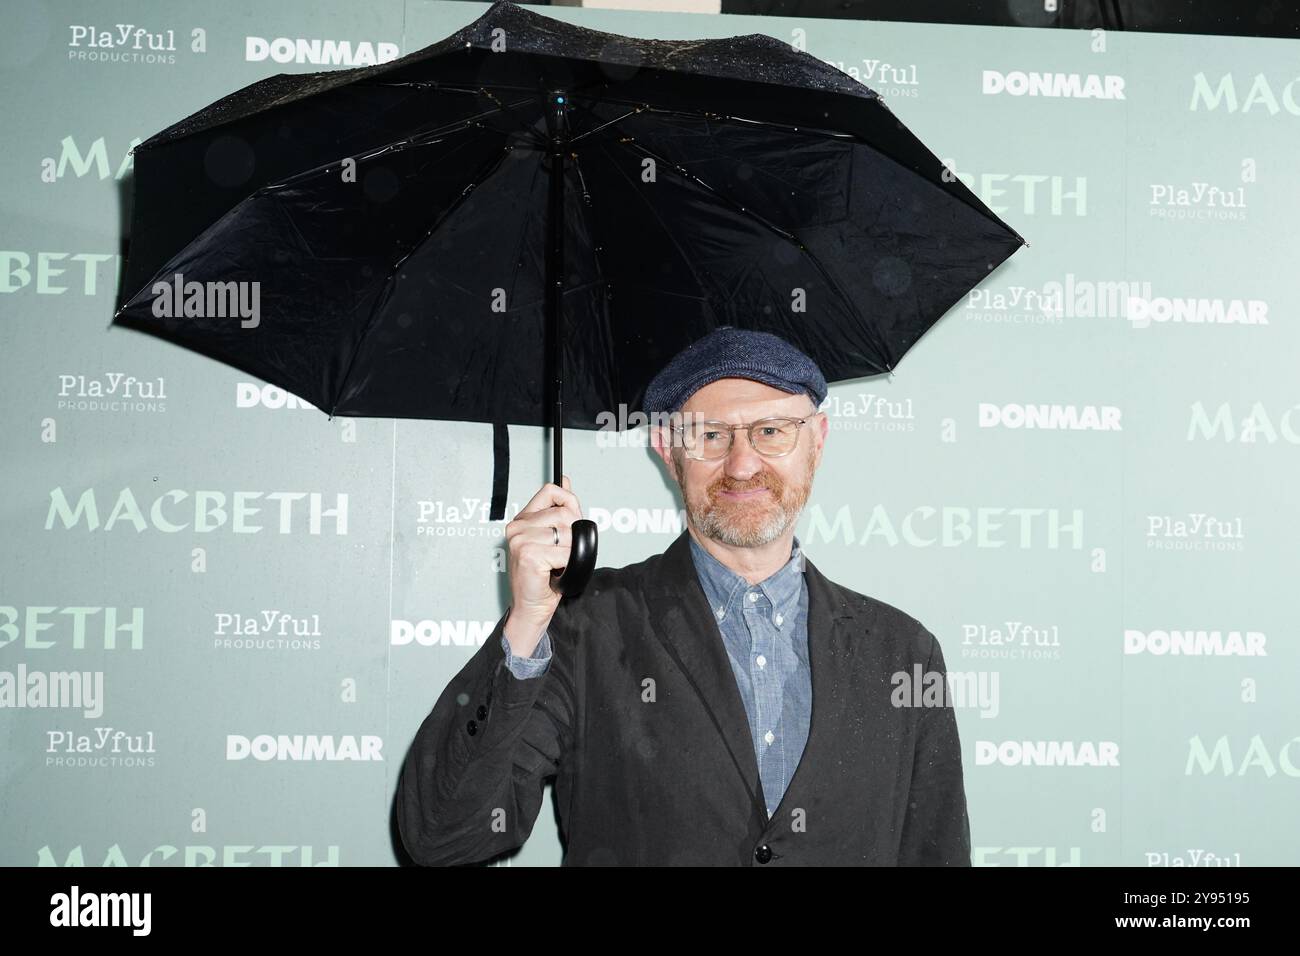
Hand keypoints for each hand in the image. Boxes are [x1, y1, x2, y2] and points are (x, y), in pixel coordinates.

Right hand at [502, 475, 582, 655]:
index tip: (571, 521)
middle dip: (574, 535)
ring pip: (567, 533)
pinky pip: (565, 552)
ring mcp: (520, 540)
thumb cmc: (543, 577)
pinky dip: (568, 565)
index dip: (569, 503)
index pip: (550, 491)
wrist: (532, 607)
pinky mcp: (527, 554)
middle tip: (564, 553)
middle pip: (564, 513)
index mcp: (522, 519)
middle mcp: (517, 527)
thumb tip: (565, 480)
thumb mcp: (552, 538)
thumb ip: (558, 510)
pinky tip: (555, 572)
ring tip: (558, 563)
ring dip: (571, 552)